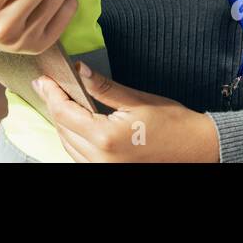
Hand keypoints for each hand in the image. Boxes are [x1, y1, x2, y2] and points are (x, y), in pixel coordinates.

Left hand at [32, 62, 220, 161]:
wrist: (199, 149)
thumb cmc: (174, 124)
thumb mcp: (137, 99)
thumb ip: (102, 87)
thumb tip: (78, 69)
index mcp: (106, 138)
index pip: (65, 112)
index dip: (51, 93)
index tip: (43, 78)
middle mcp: (101, 159)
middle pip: (62, 128)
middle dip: (53, 104)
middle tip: (47, 84)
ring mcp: (104, 169)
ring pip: (68, 144)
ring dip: (61, 122)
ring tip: (58, 99)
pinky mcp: (108, 173)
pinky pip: (80, 155)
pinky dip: (73, 137)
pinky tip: (74, 121)